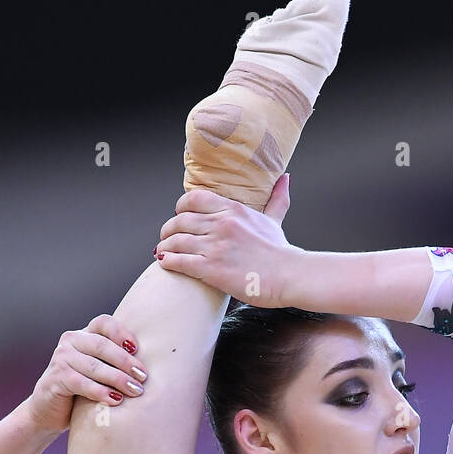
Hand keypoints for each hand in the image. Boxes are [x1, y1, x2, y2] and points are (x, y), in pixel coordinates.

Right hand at [27, 315, 143, 430]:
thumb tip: (149, 366)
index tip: (137, 349)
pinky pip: (82, 383)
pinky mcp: (56, 378)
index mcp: (83, 335)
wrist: (49, 409)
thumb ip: (114, 362)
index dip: (122, 333)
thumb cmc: (81, 389)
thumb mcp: (98, 370)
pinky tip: (116, 400)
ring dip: (118, 379)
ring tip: (135, 390)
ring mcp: (61, 358)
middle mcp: (70, 341)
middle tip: (143, 376)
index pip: (104, 323)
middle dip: (126, 361)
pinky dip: (101, 392)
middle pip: (102, 345)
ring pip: (94, 366)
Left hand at [154, 175, 302, 305]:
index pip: (194, 199)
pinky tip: (165, 264)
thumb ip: (276, 199)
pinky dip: (168, 261)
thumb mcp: (275, 220)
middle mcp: (221, 224)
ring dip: (164, 247)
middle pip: (180, 220)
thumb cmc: (282, 252)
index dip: (180, 207)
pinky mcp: (211, 269)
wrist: (289, 276)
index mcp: (233, 209)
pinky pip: (179, 261)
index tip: (179, 216)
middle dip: (168, 230)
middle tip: (166, 238)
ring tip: (162, 253)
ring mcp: (215, 246)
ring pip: (175, 240)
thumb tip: (285, 177)